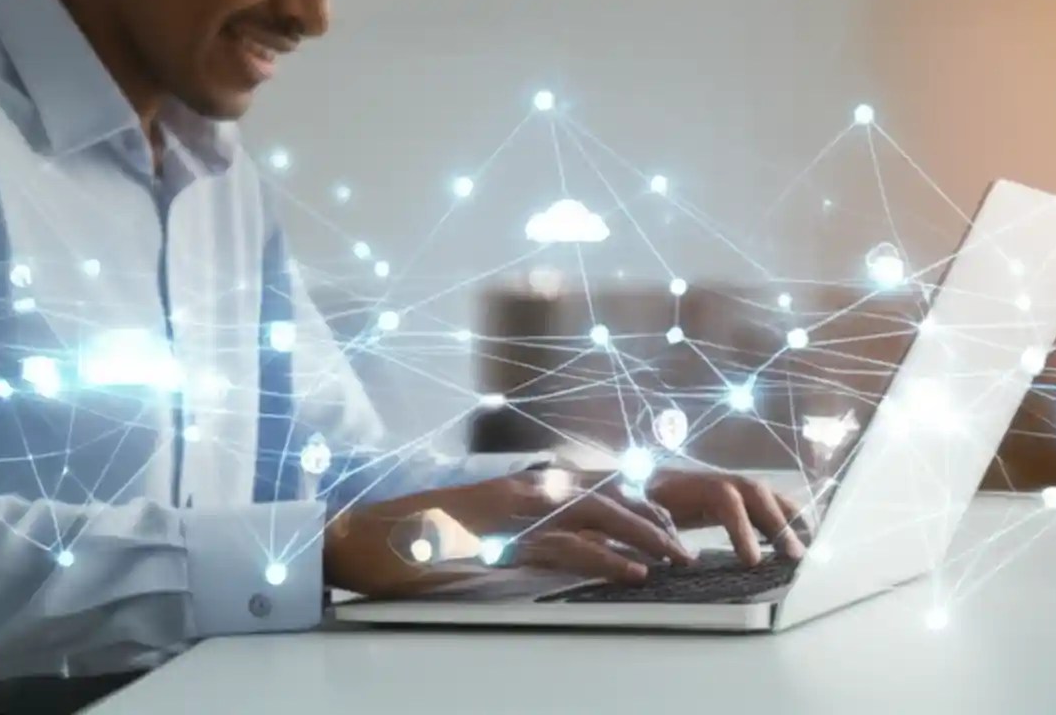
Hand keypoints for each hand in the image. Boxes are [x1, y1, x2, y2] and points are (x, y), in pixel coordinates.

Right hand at [324, 469, 692, 596]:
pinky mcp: (508, 542)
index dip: (638, 505)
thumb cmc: (425, 534)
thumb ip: (526, 525)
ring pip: (602, 519)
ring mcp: (521, 513)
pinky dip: (608, 559)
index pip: (599, 488)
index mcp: (528, 484)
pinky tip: (634, 572)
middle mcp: (532, 489)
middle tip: (685, 546)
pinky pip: (570, 549)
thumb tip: (560, 539)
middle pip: (612, 500)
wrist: (371, 536)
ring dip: (645, 539)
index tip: (668, 524)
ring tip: (678, 558)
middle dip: (654, 521)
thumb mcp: (486, 524)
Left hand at [647, 472, 808, 565]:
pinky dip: (783, 516)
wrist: (634, 480)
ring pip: (765, 495)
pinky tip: (797, 538)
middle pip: (755, 493)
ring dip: (788, 518)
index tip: (753, 561)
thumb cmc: (636, 498)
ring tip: (808, 546)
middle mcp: (716, 479)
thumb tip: (678, 554)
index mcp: (691, 483)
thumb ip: (655, 524)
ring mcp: (728, 484)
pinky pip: (762, 503)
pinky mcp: (733, 496)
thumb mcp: (637, 509)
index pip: (726, 499)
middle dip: (779, 523)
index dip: (742, 528)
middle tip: (795, 557)